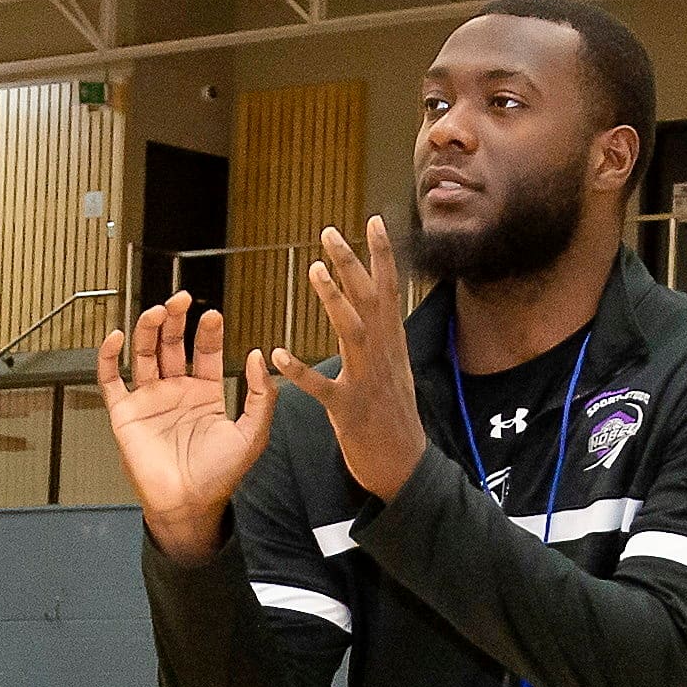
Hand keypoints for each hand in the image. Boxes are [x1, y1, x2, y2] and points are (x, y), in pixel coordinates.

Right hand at [93, 290, 278, 560]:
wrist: (189, 505)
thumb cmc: (219, 476)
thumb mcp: (253, 432)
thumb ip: (261, 394)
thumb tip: (257, 354)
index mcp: (205, 394)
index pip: (204, 351)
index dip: (208, 331)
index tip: (212, 315)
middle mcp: (175, 392)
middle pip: (172, 343)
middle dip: (175, 319)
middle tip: (181, 299)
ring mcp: (148, 400)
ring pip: (143, 352)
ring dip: (148, 329)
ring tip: (157, 311)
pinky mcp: (124, 413)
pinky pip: (111, 379)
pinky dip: (108, 356)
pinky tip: (117, 336)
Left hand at [273, 216, 424, 502]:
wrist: (405, 467)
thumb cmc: (395, 418)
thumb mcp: (397, 369)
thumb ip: (386, 336)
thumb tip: (383, 305)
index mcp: (391, 344)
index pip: (388, 290)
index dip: (382, 254)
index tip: (374, 220)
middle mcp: (383, 356)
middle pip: (368, 300)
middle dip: (351, 263)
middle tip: (329, 232)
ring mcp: (367, 381)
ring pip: (352, 332)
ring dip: (334, 300)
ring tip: (314, 270)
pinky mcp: (349, 411)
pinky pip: (323, 388)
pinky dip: (302, 373)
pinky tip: (281, 356)